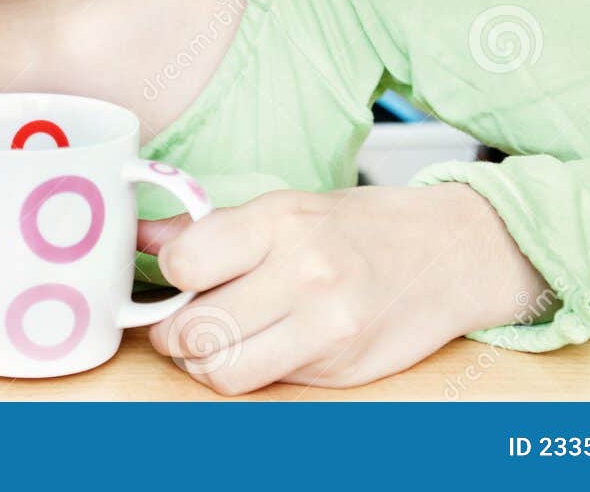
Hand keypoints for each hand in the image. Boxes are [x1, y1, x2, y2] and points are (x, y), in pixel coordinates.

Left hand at [136, 183, 553, 394]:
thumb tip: (140, 236)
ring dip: (202, 361)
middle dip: (172, 331)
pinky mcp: (340, 369)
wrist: (450, 253)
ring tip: (213, 339)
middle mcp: (304, 274)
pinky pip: (263, 384)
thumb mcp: (286, 206)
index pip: (184, 263)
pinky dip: (247, 371)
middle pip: (195, 328)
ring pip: (220, 370)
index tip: (178, 274)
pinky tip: (259, 346)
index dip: (169, 274)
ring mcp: (325, 328)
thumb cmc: (359, 227)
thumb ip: (210, 228)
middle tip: (179, 320)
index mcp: (281, 221)